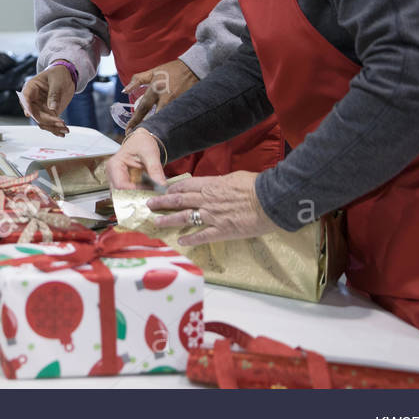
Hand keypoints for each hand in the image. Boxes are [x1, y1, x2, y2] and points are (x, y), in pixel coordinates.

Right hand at [19, 65, 74, 135]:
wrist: (66, 75)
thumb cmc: (58, 74)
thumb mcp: (57, 81)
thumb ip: (54, 94)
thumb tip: (52, 110)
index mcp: (30, 88)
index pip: (25, 98)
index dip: (26, 106)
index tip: (29, 114)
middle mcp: (33, 100)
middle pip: (35, 114)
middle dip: (47, 120)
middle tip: (61, 123)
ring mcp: (40, 108)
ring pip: (41, 122)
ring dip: (52, 127)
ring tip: (65, 129)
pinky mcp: (48, 113)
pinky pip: (49, 123)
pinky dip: (56, 129)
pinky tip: (63, 132)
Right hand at [105, 129, 166, 190]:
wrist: (143, 140)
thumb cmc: (143, 143)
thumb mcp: (150, 154)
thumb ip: (155, 169)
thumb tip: (161, 184)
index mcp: (114, 165)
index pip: (120, 186)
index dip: (134, 191)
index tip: (149, 192)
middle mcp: (112, 173)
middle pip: (120, 193)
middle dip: (135, 196)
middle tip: (150, 196)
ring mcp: (116, 178)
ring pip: (123, 195)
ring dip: (136, 196)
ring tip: (149, 194)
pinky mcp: (123, 181)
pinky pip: (127, 192)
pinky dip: (137, 194)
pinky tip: (147, 192)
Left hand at [123, 58, 198, 133]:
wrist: (193, 68)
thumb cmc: (171, 70)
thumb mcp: (152, 72)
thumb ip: (137, 80)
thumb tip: (125, 91)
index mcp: (156, 90)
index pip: (143, 108)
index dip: (135, 121)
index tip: (128, 130)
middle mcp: (166, 98)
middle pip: (155, 118)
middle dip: (147, 128)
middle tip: (139, 136)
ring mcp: (177, 103)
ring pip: (166, 120)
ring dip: (158, 127)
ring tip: (151, 135)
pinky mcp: (185, 106)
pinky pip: (175, 117)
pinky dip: (169, 123)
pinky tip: (165, 129)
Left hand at [146, 171, 272, 246]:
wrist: (270, 200)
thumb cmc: (257, 186)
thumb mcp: (236, 177)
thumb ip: (223, 183)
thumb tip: (218, 185)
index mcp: (211, 185)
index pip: (186, 185)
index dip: (173, 189)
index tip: (164, 191)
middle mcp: (207, 200)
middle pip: (179, 200)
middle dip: (162, 202)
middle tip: (148, 204)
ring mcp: (213, 216)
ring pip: (184, 217)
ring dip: (168, 220)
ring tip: (156, 222)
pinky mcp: (222, 230)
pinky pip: (202, 236)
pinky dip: (190, 239)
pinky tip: (181, 241)